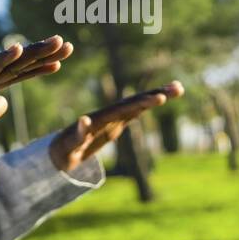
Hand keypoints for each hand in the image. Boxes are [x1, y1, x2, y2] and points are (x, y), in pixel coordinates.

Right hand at [0, 36, 72, 158]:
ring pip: (6, 65)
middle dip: (42, 55)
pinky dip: (1, 60)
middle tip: (68, 45)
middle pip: (14, 66)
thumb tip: (5, 103)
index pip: (12, 76)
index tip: (59, 61)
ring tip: (57, 42)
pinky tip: (17, 48)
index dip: (36, 68)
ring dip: (32, 53)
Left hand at [49, 81, 184, 172]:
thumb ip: (78, 133)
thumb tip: (83, 120)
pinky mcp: (116, 123)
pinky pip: (135, 112)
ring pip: (137, 105)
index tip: (159, 98)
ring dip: (156, 96)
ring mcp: (113, 118)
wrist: (60, 151)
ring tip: (178, 88)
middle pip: (134, 102)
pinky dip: (147, 105)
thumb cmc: (64, 150)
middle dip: (155, 95)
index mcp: (99, 118)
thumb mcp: (70, 145)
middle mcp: (108, 115)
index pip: (123, 109)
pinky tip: (162, 97)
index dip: (141, 103)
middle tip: (178, 88)